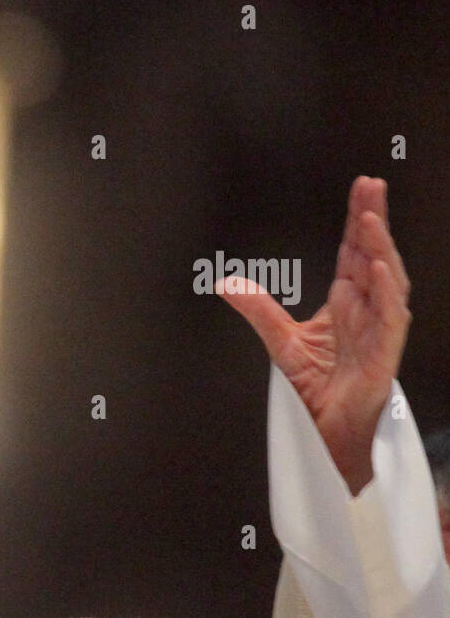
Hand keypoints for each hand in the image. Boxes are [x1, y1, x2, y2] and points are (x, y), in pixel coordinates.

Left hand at [217, 176, 410, 494]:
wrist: (328, 430)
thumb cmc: (318, 388)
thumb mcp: (279, 341)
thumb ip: (258, 310)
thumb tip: (228, 284)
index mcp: (347, 303)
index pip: (354, 251)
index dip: (358, 220)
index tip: (360, 189)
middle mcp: (367, 310)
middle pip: (374, 256)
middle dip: (373, 221)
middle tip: (371, 187)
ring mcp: (378, 330)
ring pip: (386, 280)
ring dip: (379, 248)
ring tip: (370, 219)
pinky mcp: (383, 353)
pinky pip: (389, 318)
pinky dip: (384, 293)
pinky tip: (377, 270)